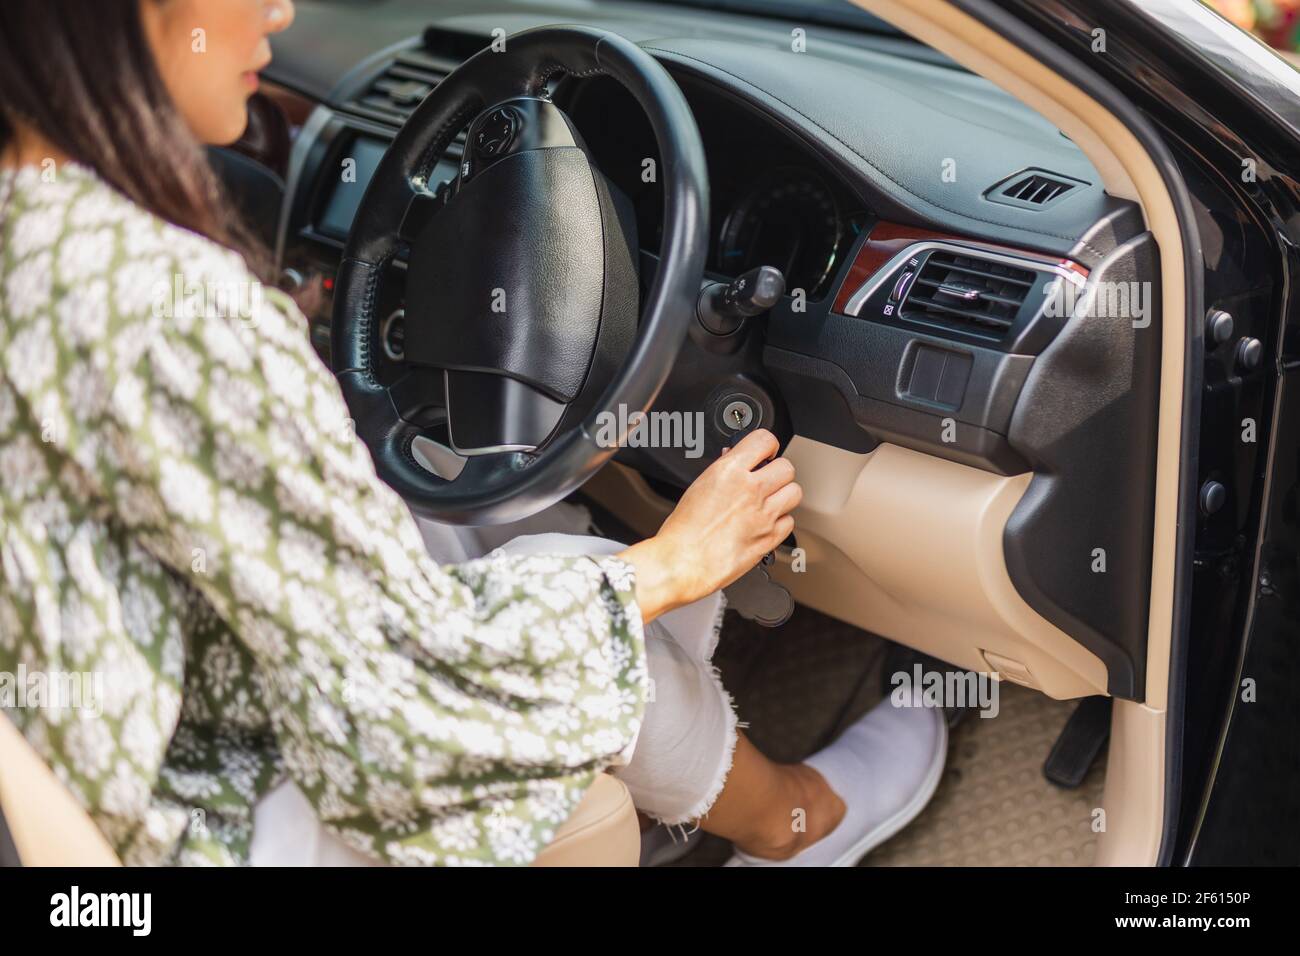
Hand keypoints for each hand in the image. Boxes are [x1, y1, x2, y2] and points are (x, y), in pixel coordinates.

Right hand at [618, 429, 800, 623]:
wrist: (683, 562)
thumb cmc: (683, 530)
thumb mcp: (699, 486)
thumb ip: (724, 470)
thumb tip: (736, 460)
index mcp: (730, 471)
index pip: (765, 440)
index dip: (767, 446)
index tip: (766, 453)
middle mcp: (751, 490)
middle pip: (787, 467)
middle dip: (777, 472)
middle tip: (766, 480)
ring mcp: (764, 515)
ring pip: (794, 493)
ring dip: (783, 495)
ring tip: (768, 502)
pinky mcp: (770, 538)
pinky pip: (789, 522)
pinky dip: (780, 522)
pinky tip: (764, 524)